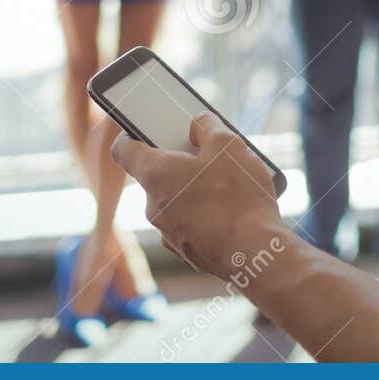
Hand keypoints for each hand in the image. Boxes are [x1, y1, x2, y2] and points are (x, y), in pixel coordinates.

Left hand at [111, 114, 290, 274]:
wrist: (255, 254)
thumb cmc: (238, 196)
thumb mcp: (228, 145)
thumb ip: (206, 127)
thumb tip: (197, 125)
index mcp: (155, 174)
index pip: (123, 150)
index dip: (131, 134)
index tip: (145, 127)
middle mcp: (153, 205)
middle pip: (156, 174)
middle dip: (179, 161)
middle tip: (207, 152)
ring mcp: (168, 232)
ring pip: (174, 200)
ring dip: (193, 188)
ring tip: (229, 183)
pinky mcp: (186, 251)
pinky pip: (188, 223)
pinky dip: (203, 214)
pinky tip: (231, 211)